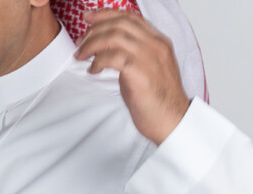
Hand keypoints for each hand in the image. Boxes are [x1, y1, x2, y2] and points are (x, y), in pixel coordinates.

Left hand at [75, 9, 190, 144]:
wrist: (172, 120)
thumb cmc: (157, 99)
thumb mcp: (147, 68)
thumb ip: (132, 54)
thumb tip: (106, 50)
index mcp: (159, 42)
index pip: (131, 17)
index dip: (107, 14)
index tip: (88, 17)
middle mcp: (156, 45)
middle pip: (119, 24)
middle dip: (94, 30)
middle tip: (80, 43)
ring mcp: (149, 58)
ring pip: (114, 37)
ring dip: (91, 45)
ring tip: (81, 56)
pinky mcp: (141, 73)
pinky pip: (112, 58)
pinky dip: (98, 61)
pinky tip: (93, 70)